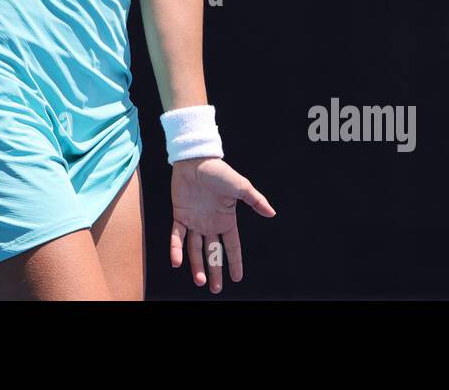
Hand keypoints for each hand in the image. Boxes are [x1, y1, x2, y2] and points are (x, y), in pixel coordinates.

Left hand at [170, 157, 274, 292]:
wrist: (196, 160)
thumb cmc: (219, 172)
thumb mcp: (241, 186)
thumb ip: (255, 200)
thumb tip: (272, 213)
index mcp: (226, 220)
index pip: (232, 246)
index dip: (234, 262)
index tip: (237, 278)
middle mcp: (210, 224)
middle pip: (213, 253)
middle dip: (214, 271)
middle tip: (215, 289)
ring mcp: (194, 222)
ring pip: (195, 250)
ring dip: (196, 266)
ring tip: (200, 281)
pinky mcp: (180, 216)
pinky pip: (177, 237)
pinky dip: (176, 249)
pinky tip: (177, 262)